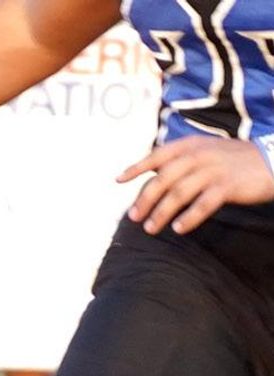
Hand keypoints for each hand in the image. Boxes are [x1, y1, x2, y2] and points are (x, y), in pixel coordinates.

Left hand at [119, 136, 273, 234]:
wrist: (271, 161)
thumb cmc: (233, 161)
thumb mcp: (206, 153)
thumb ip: (180, 163)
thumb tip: (149, 178)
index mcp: (192, 145)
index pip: (158, 155)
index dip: (137, 167)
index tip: (118, 180)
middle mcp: (201, 154)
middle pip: (164, 178)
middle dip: (145, 199)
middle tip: (133, 217)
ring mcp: (214, 169)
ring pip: (179, 193)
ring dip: (161, 213)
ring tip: (150, 229)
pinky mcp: (228, 185)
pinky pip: (203, 204)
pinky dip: (189, 218)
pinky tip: (179, 229)